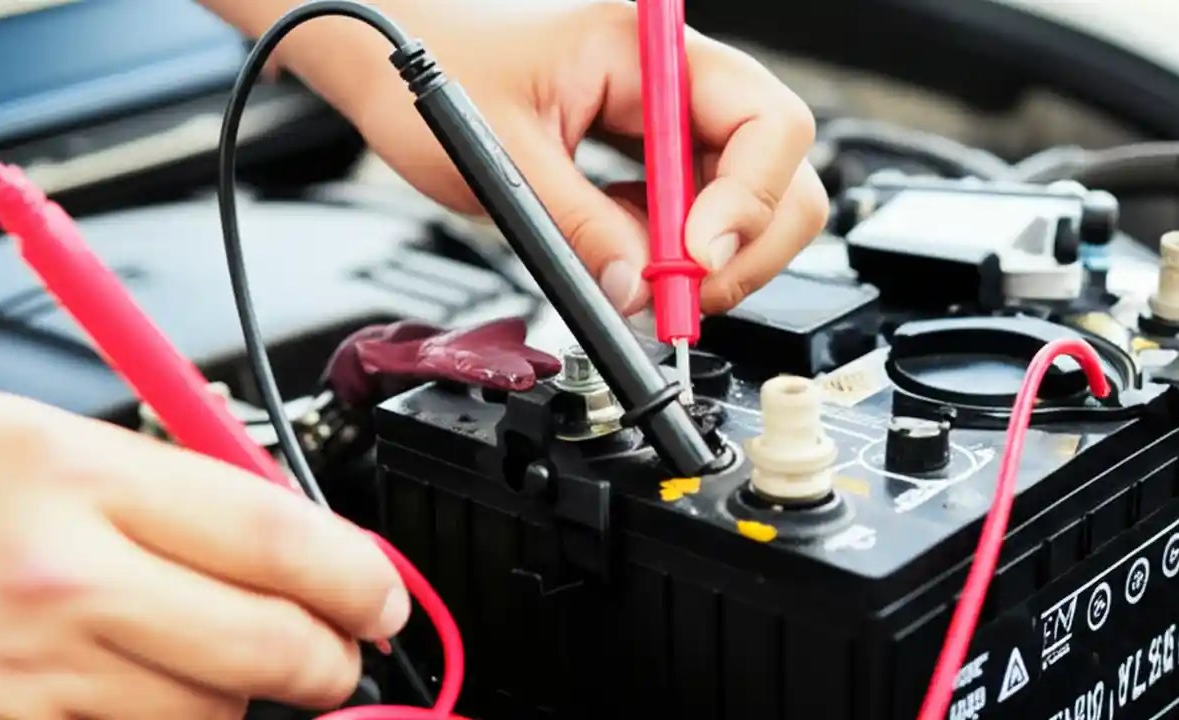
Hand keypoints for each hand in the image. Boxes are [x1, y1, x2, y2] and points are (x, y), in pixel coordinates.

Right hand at [0, 393, 409, 718]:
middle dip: (331, 659)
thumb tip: (303, 535)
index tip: (383, 594)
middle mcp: (61, 582)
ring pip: (209, 719)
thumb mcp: (52, 444)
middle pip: (268, 646)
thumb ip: (182, 487)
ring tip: (202, 661)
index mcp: (81, 476)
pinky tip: (134, 697)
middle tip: (339, 650)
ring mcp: (28, 679)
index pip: (279, 536)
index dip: (359, 575)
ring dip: (233, 700)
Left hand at [257, 0, 827, 315]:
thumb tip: (632, 291)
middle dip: (741, 247)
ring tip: (634, 279)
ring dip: (704, 263)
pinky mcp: (653, 163)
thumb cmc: (439, 69)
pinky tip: (624, 258)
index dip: (745, 204)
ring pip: (746, 205)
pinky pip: (694, 220)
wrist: (400, 58)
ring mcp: (670, 125)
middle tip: (677, 296)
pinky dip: (670, 257)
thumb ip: (575, 226)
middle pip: (777, 172)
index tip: (694, 262)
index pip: (764, 124)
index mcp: (652, 52)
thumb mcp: (499, 157)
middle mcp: (678, 83)